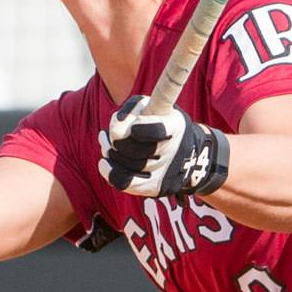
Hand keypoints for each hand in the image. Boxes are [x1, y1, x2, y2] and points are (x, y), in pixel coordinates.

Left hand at [99, 95, 228, 197]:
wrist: (186, 151)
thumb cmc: (162, 122)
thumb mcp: (153, 105)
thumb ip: (132, 110)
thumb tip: (114, 133)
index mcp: (174, 125)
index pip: (157, 129)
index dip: (140, 127)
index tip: (131, 124)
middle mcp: (172, 151)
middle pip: (132, 148)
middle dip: (116, 139)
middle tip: (113, 132)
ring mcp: (163, 171)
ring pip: (124, 164)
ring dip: (109, 151)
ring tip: (106, 141)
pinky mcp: (154, 187)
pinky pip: (123, 182)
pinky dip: (109, 170)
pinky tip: (105, 162)